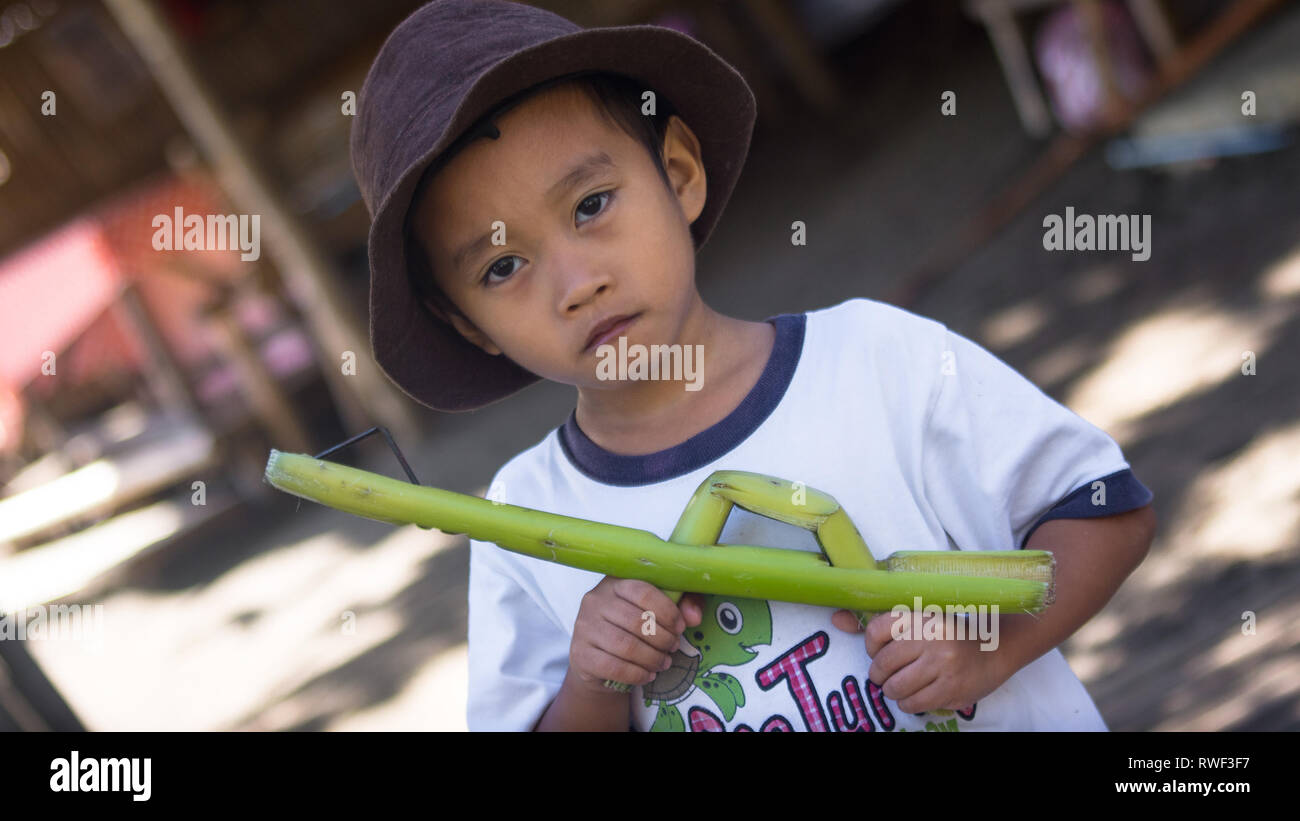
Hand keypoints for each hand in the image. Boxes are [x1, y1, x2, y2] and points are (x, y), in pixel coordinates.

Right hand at [568, 577, 702, 696]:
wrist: (597, 658)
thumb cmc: (631, 628)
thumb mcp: (655, 610)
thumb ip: (681, 605)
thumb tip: (694, 617)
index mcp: (615, 583)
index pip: (643, 591)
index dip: (667, 611)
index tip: (681, 627)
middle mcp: (595, 600)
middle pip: (636, 621)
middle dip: (662, 639)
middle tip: (673, 648)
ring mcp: (584, 627)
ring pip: (626, 646)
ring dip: (652, 658)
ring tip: (663, 663)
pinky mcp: (580, 654)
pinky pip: (613, 667)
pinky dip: (636, 674)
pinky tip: (647, 675)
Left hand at [831, 608, 1007, 713]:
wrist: (995, 650)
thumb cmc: (948, 633)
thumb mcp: (917, 618)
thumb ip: (876, 622)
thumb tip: (835, 620)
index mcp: (921, 615)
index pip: (875, 631)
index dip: (871, 646)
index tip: (879, 650)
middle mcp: (932, 638)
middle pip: (882, 664)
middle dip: (879, 674)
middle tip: (887, 673)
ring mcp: (943, 666)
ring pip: (895, 688)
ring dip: (893, 690)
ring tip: (902, 683)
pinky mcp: (952, 690)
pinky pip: (913, 704)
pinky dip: (908, 703)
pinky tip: (916, 694)